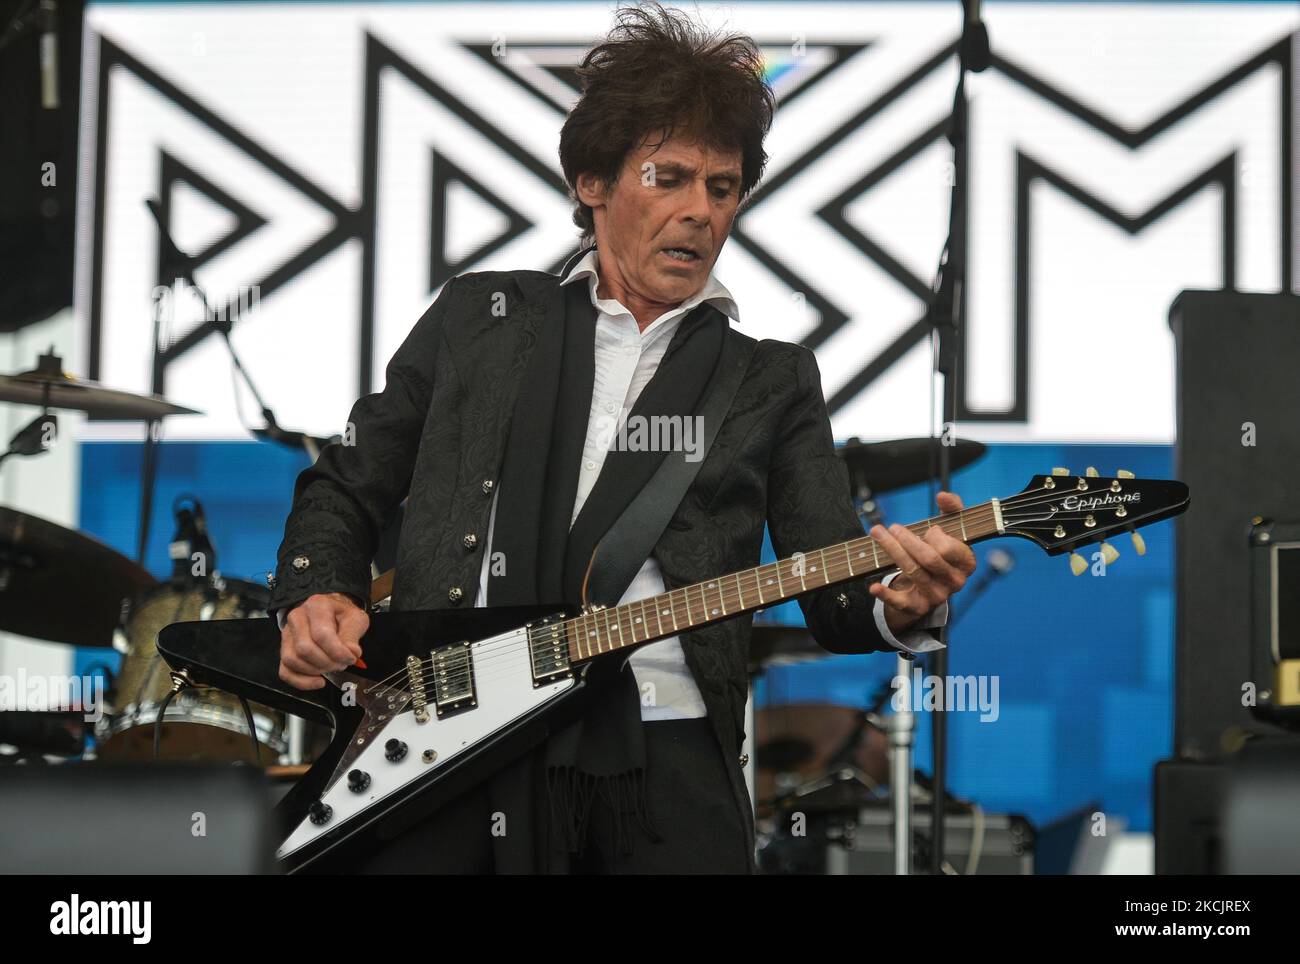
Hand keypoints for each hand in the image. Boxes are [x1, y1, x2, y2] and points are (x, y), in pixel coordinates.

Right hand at [278, 592, 368, 689]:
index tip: (351, 658)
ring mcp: (287, 634)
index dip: (337, 652)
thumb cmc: (342, 615)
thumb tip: (352, 652)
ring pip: (292, 660)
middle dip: (327, 663)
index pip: (321, 634)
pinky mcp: (283, 650)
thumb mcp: (355, 618)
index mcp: (316, 606)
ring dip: (316, 671)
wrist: (330, 612)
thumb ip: (353, 634)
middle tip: (342, 663)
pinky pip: (285, 672)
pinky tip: (319, 681)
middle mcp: (297, 618)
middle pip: (304, 649)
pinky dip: (302, 682)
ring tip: (332, 667)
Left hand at [868, 491, 976, 635]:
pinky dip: (886, 594)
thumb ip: (952, 508)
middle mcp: (954, 582)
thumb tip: (943, 495)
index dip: (934, 536)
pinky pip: (901, 603)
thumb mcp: (951, 528)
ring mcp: (936, 596)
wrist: (933, 582)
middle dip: (906, 540)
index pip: (948, 548)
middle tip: (891, 527)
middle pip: (928, 559)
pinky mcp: (918, 607)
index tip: (927, 528)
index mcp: (966, 563)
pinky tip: (873, 586)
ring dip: (892, 551)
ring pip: (912, 572)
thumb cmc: (941, 549)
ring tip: (877, 534)